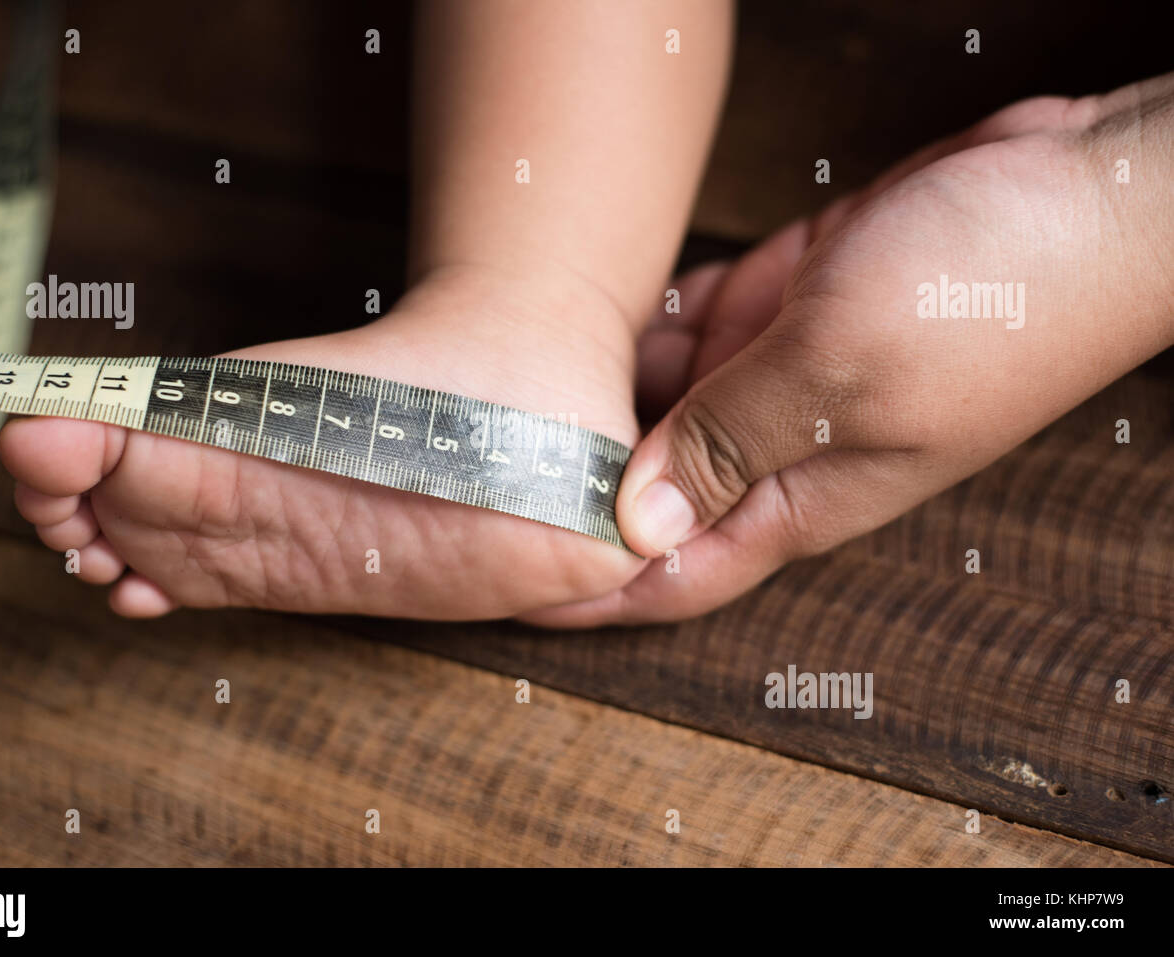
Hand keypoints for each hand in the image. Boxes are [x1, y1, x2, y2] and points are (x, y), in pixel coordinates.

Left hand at [522, 84, 1173, 625]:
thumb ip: (730, 444)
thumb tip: (633, 521)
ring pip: (662, 405)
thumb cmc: (991, 295)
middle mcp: (782, 445)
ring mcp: (784, 372)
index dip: (590, 590)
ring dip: (598, 401)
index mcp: (800, 494)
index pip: (675, 571)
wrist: (1086, 195)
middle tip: (477, 472)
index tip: (504, 585)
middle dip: (573, 490)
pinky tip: (584, 317)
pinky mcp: (791, 303)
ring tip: (508, 387)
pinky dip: (644, 327)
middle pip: (652, 493)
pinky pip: (693, 328)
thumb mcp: (838, 375)